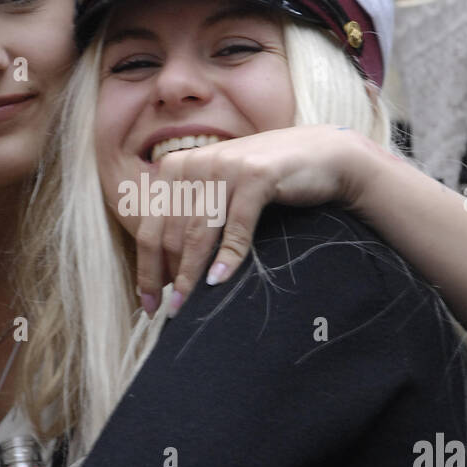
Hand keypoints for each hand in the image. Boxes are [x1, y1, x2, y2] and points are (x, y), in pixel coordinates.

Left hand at [135, 126, 374, 316]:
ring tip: (187, 304)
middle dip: (167, 278)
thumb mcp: (217, 194)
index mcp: (176, 167)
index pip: (150, 227)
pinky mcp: (256, 175)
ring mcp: (225, 166)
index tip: (147, 303)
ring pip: (199, 233)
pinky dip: (228, 257)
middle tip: (171, 311)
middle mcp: (195, 163)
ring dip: (191, 274)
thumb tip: (163, 273)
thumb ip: (189, 220)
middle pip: (170, 233)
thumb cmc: (264, 183)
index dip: (146, 269)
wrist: (320, 155)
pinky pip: (236, 225)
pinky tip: (220, 281)